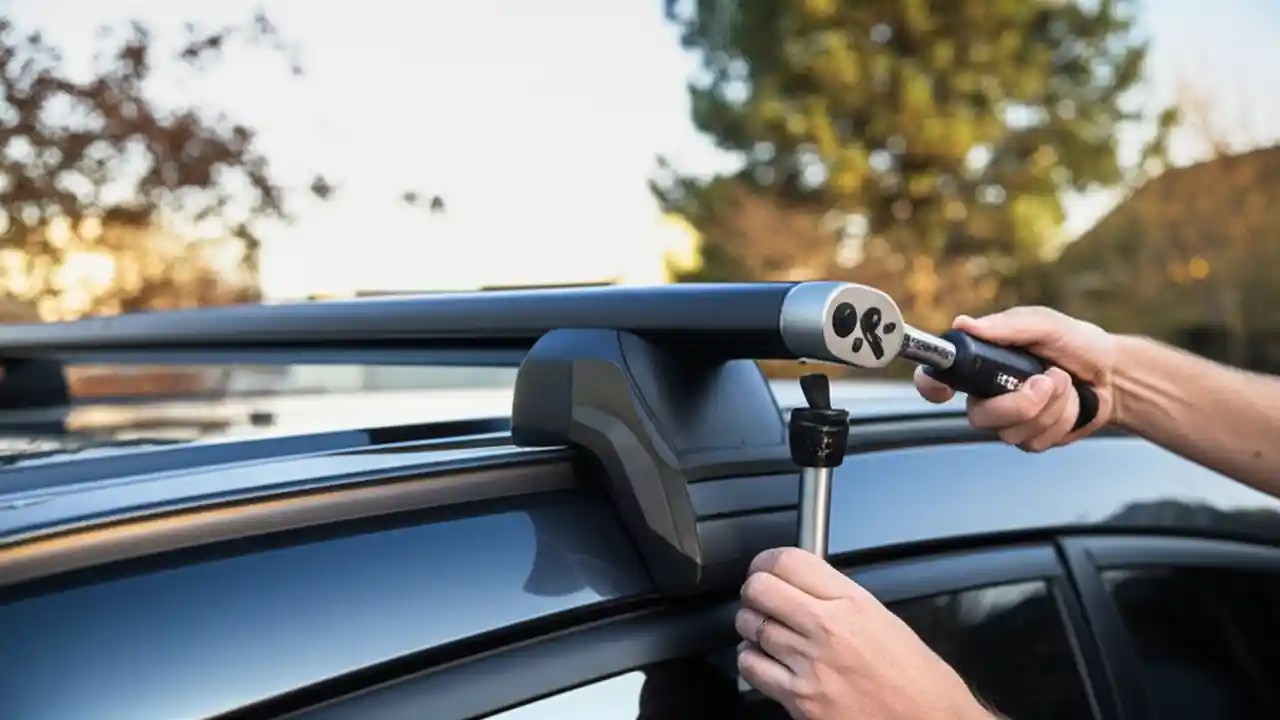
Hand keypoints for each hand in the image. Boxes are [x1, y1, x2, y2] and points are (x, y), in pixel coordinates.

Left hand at [735, 547, 994, 719]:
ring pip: (750, 626)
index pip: (787, 561)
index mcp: (852, 603)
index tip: (764, 567)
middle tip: (761, 599)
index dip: (766, 561)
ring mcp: (810, 665)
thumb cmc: (919, 681)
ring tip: (766, 631)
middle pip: (759, 589)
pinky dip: (751, 661)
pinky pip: (751, 667)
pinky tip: (766, 661)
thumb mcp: (884, 620)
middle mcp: (828, 628)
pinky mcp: (799, 699)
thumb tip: (804, 588)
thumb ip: (839, 599)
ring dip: (751, 626)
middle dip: (754, 591)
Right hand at [914, 306, 1117, 451]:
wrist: (1114, 375)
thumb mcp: (1045, 325)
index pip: (937, 380)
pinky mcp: (1030, 439)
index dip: (932, 386)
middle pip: (979, 416)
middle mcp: (987, 395)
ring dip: (1049, 407)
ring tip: (1064, 383)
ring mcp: (1008, 420)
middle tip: (1046, 381)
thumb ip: (1006, 326)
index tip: (946, 387)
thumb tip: (963, 323)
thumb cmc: (1076, 343)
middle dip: (1019, 403)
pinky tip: (1070, 404)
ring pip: (1011, 432)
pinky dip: (1061, 420)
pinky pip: (1035, 441)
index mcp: (982, 363)